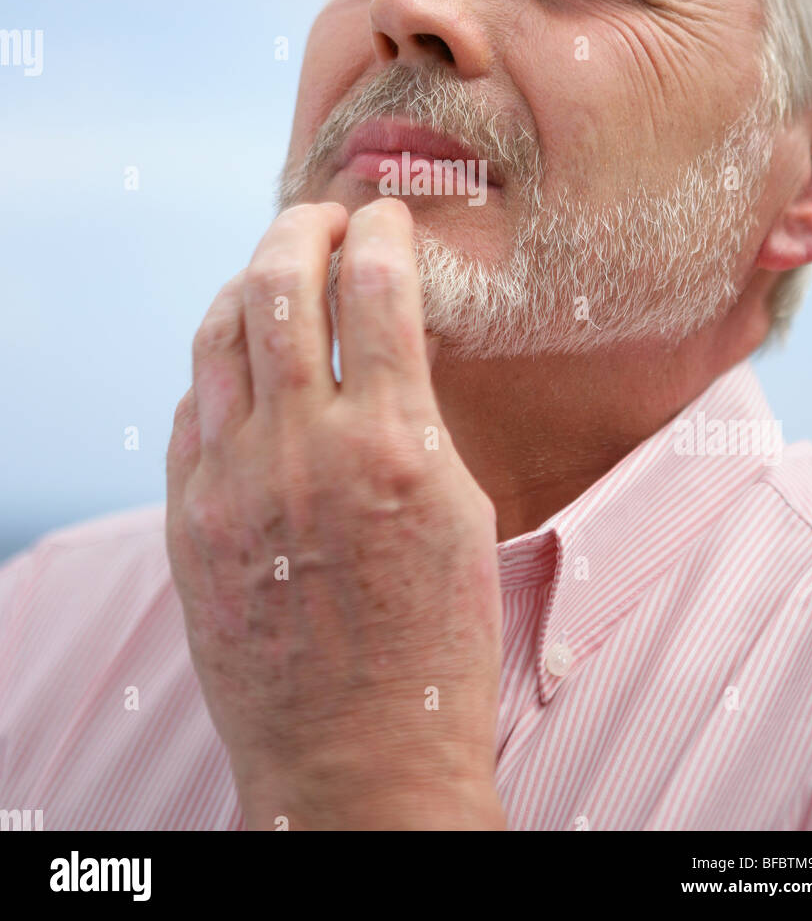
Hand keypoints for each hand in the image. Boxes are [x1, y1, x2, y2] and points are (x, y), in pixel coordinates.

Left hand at [165, 198, 504, 829]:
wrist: (359, 757)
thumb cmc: (435, 644)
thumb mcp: (460, 509)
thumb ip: (418, 412)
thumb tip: (389, 334)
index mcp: (394, 444)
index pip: (376, 286)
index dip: (379, 230)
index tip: (384, 217)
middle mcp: (303, 449)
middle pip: (280, 284)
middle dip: (301, 229)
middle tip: (321, 220)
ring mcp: (233, 482)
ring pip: (219, 332)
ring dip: (249, 281)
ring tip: (273, 272)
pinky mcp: (188, 519)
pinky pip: (191, 405)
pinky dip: (219, 364)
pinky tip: (242, 364)